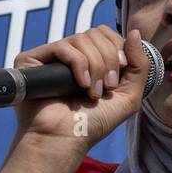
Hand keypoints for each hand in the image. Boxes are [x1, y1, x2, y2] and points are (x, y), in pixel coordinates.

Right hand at [11, 25, 150, 152]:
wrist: (65, 140)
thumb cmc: (93, 123)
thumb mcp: (128, 96)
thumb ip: (139, 64)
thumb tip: (135, 32)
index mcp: (91, 60)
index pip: (106, 34)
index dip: (118, 47)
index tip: (120, 73)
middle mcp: (71, 55)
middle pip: (97, 33)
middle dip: (109, 59)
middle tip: (107, 87)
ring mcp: (51, 57)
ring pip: (82, 39)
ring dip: (96, 66)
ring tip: (92, 92)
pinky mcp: (32, 59)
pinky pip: (63, 46)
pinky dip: (79, 65)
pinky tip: (80, 85)